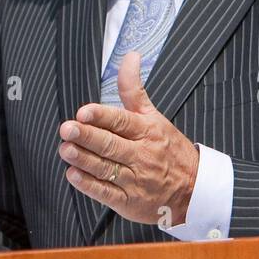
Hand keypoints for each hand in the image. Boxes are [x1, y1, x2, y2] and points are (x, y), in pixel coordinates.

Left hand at [58, 51, 200, 227]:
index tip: (83, 112)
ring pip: (106, 168)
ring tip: (65, 149)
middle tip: (67, 129)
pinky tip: (74, 175)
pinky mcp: (130, 202)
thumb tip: (129, 56)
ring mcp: (136, 180)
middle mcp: (141, 154)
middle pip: (111, 144)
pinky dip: (89, 185)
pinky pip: (107, 193)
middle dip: (87, 136)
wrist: (194, 189)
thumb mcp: (154, 116)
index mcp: (147, 131)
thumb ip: (134, 88)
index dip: (101, 116)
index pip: (121, 121)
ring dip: (83, 159)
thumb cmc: (168, 148)